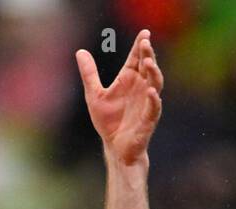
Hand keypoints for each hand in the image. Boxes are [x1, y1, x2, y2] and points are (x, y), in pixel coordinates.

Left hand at [76, 30, 163, 166]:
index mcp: (130, 80)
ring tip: (148, 62)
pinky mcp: (149, 119)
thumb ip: (89, 74)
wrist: (114, 147)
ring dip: (153, 73)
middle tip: (145, 43)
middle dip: (148, 54)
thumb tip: (80, 51)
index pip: (136, 59)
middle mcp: (141, 88)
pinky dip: (154, 100)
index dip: (140, 46)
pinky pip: (154, 108)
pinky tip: (152, 92)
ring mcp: (147, 102)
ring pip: (155, 83)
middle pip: (148, 67)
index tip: (144, 33)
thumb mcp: (94, 94)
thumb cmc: (109, 121)